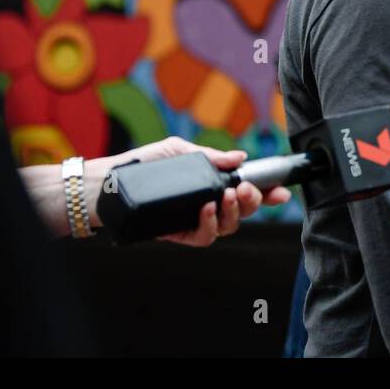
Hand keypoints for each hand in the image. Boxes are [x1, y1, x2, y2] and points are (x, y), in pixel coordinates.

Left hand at [89, 137, 291, 247]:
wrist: (108, 184)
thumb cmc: (142, 164)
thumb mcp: (178, 151)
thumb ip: (208, 156)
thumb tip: (239, 157)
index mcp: (211, 183)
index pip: (246, 189)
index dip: (267, 192)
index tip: (281, 190)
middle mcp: (208, 204)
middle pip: (244, 210)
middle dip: (255, 201)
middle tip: (249, 190)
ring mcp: (195, 221)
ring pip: (229, 226)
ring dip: (235, 213)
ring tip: (229, 197)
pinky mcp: (180, 234)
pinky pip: (205, 237)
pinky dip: (211, 224)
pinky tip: (207, 210)